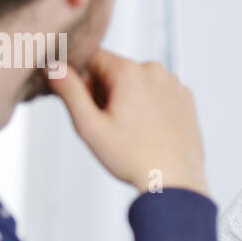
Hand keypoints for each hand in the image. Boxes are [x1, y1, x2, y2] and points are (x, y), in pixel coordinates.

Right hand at [49, 48, 208, 195]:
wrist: (175, 182)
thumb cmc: (133, 158)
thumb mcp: (90, 126)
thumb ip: (69, 91)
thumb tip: (54, 67)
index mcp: (131, 72)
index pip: (94, 59)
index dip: (85, 82)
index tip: (90, 107)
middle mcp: (156, 71)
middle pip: (117, 71)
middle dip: (107, 92)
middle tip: (110, 124)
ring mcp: (175, 84)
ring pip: (139, 82)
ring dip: (129, 99)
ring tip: (130, 130)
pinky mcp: (187, 99)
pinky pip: (159, 93)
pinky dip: (150, 106)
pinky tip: (148, 131)